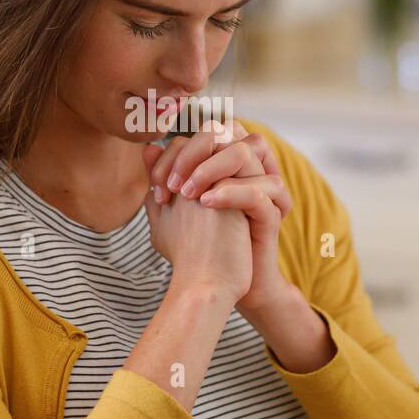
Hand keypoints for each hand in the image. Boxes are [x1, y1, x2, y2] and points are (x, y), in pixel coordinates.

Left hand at [144, 122, 294, 316]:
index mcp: (224, 166)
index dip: (176, 152)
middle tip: (173, 186)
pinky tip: (205, 204)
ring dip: (212, 167)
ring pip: (248, 150)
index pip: (203, 134)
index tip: (157, 186)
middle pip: (228, 130)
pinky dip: (230, 192)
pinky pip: (258, 191)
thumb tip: (148, 149)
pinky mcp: (270, 214)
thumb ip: (163, 179)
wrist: (218, 287)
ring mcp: (262, 190)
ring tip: (189, 195)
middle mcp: (246, 171)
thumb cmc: (197, 247)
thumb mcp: (172, 211)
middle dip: (193, 152)